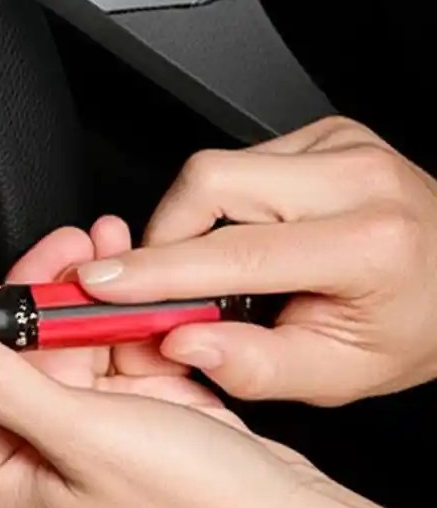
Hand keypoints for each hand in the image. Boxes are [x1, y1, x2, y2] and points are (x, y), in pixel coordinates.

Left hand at [0, 217, 325, 507]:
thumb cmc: (190, 504)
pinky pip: (113, 348)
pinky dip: (130, 320)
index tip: (25, 271)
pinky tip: (146, 298)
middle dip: (52, 295)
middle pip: (19, 350)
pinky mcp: (125, 411)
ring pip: (69, 341)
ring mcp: (81, 429)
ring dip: (95, 298)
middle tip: (78, 249)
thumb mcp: (80, 433)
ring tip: (113, 253)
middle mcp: (33, 451)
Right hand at [75, 116, 436, 405]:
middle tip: (162, 285)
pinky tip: (250, 239)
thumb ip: (253, 367)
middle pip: (210, 180)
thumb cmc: (408, 326)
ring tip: (221, 272)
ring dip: (194, 223)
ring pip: (216, 168)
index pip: (235, 251)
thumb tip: (178, 343)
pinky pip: (238, 161)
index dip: (156, 269)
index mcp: (369, 243)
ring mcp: (342, 145)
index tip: (101, 283)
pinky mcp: (325, 133)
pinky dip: (222, 207)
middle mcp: (358, 179)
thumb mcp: (337, 375)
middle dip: (164, 235)